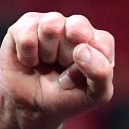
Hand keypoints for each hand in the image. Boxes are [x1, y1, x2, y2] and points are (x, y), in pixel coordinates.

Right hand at [0, 12, 114, 123]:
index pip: (102, 44)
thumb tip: (82, 50)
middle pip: (77, 29)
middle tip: (61, 69)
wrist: (32, 106)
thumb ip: (102, 74)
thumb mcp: (94, 94)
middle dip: (66, 57)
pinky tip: (30, 61)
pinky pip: (27, 35)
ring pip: (50, 27)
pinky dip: (27, 56)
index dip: (89, 66)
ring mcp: (51, 22)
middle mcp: (77, 27)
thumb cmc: (66, 98)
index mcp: (99, 42)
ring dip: (46, 54)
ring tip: (45, 63)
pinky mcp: (27, 23)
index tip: (80, 79)